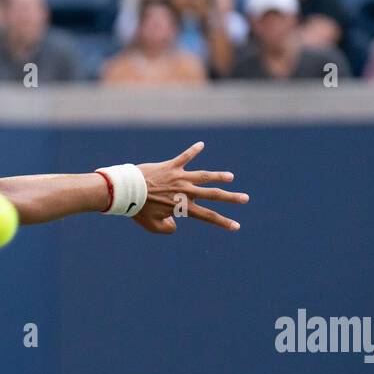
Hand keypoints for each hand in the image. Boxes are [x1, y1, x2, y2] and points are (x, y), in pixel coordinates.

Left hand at [133, 142, 247, 234]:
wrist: (128, 191)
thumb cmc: (138, 210)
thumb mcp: (152, 226)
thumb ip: (167, 229)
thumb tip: (176, 225)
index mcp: (183, 207)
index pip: (208, 217)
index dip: (223, 222)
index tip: (237, 226)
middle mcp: (186, 192)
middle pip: (213, 195)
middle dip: (231, 198)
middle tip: (245, 198)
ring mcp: (180, 178)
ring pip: (204, 176)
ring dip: (218, 176)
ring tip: (230, 177)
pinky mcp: (171, 166)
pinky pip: (185, 157)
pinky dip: (193, 151)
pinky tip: (201, 144)